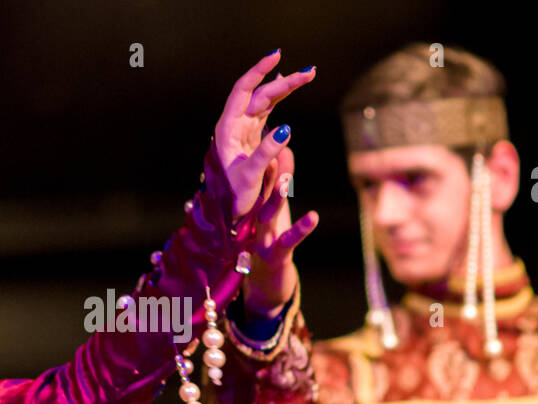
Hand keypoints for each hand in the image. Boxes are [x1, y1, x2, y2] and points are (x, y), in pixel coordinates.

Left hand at [213, 50, 315, 221]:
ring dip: (284, 88)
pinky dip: (278, 100)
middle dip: (284, 81)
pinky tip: (287, 88)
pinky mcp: (252, 138)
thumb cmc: (233, 197)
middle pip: (260, 94)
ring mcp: (243, 130)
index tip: (277, 57)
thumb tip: (286, 128)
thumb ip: (266, 152)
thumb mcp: (250, 176)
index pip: (243, 91)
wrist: (226, 212)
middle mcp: (234, 125)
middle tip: (310, 73)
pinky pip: (266, 112)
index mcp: (227, 129)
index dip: (259, 72)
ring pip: (265, 101)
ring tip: (307, 76)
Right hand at [241, 146, 318, 318]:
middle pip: (257, 194)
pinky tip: (314, 216)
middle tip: (270, 153)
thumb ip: (281, 179)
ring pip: (267, 216)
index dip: (261, 158)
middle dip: (265, 174)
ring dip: (277, 198)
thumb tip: (286, 147)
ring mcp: (261, 239)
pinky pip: (289, 241)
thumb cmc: (271, 240)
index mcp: (250, 207)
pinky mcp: (275, 255)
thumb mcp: (276, 208)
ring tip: (287, 180)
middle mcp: (251, 221)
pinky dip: (302, 229)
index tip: (265, 133)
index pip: (255, 180)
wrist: (265, 284)